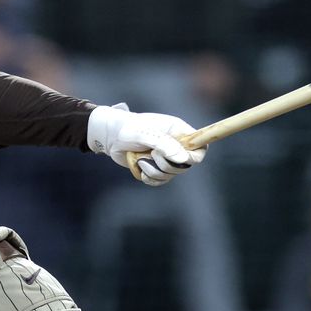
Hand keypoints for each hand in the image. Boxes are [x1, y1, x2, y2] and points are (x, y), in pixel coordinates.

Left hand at [87, 104, 204, 184]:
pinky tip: (140, 168)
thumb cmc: (127, 129)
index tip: (181, 158)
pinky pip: (160, 181)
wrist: (110, 136)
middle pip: (186, 165)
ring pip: (171, 175)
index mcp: (178, 131)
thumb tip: (183, 159)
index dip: (194, 156)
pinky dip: (149, 177)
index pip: (200, 146)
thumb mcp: (145, 134)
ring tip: (141, 160)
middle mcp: (175, 145)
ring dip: (155, 171)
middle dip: (168, 165)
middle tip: (153, 154)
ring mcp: (166, 157)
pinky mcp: (156, 168)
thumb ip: (164, 144)